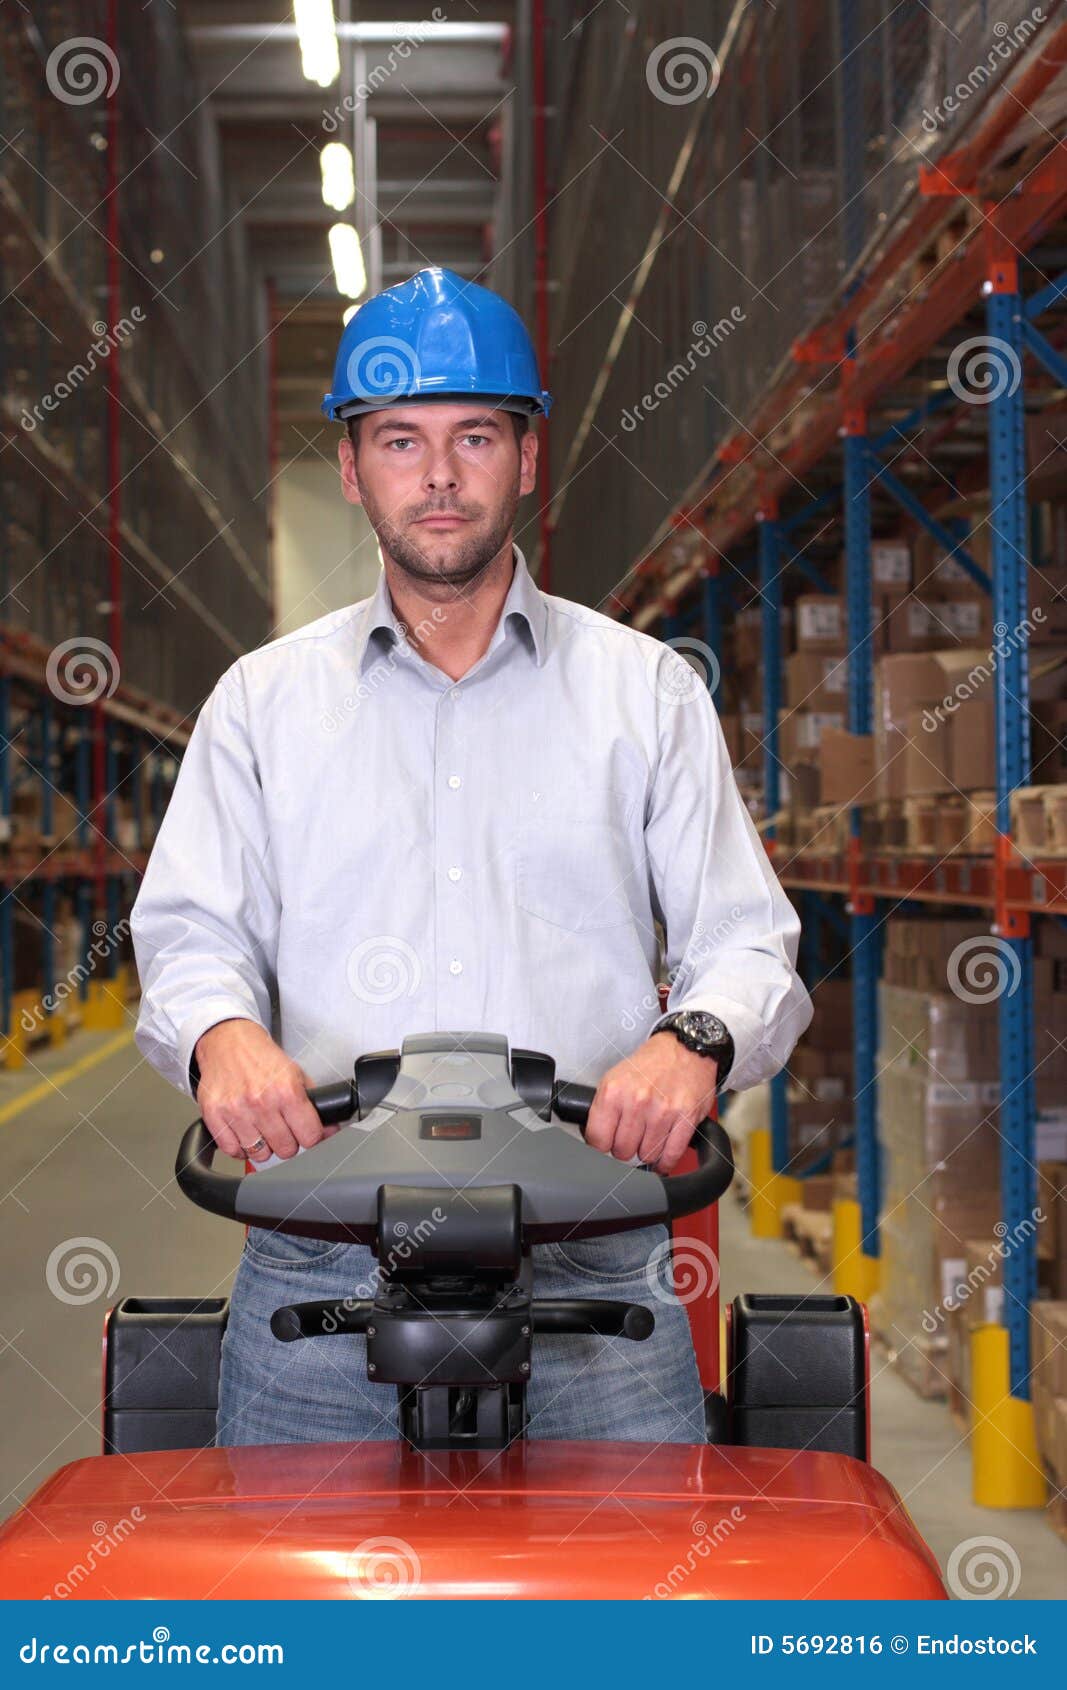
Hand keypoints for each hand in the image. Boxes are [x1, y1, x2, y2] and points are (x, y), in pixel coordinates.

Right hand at [194, 1019, 326, 1162]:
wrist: (227, 1040)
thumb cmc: (261, 1056)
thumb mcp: (295, 1072)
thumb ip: (313, 1102)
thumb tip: (330, 1129)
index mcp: (286, 1090)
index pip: (310, 1136)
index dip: (312, 1137)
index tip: (307, 1134)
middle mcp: (261, 1102)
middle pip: (286, 1149)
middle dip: (289, 1141)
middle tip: (284, 1128)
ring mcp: (236, 1111)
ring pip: (260, 1154)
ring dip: (264, 1146)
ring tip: (263, 1128)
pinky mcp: (214, 1116)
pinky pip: (232, 1150)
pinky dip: (240, 1147)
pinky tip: (245, 1132)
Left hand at [585, 1032, 717, 1174]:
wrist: (685, 1047)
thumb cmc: (651, 1064)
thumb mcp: (616, 1078)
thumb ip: (603, 1109)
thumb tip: (595, 1139)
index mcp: (613, 1091)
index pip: (597, 1140)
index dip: (601, 1145)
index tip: (607, 1143)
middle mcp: (637, 1101)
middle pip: (622, 1151)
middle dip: (626, 1148)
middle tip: (632, 1136)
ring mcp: (662, 1111)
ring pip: (647, 1156)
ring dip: (647, 1151)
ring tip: (649, 1137)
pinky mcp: (686, 1118)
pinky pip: (671, 1155)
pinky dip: (666, 1160)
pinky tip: (663, 1154)